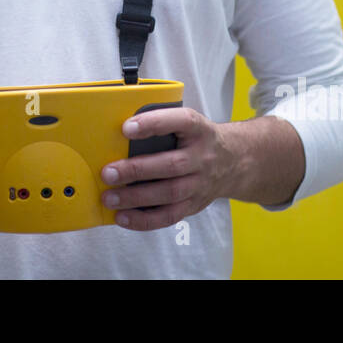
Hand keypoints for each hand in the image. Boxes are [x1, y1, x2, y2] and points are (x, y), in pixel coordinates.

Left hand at [99, 107, 235, 230]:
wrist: (234, 161)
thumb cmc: (199, 139)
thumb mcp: (188, 123)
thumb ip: (162, 124)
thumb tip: (121, 130)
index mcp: (198, 129)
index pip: (180, 121)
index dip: (153, 123)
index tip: (126, 128)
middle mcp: (202, 157)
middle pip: (171, 165)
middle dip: (137, 170)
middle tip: (108, 172)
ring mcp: (200, 184)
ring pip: (169, 194)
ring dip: (136, 198)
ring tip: (110, 198)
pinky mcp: (194, 205)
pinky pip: (170, 216)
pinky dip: (144, 220)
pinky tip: (123, 217)